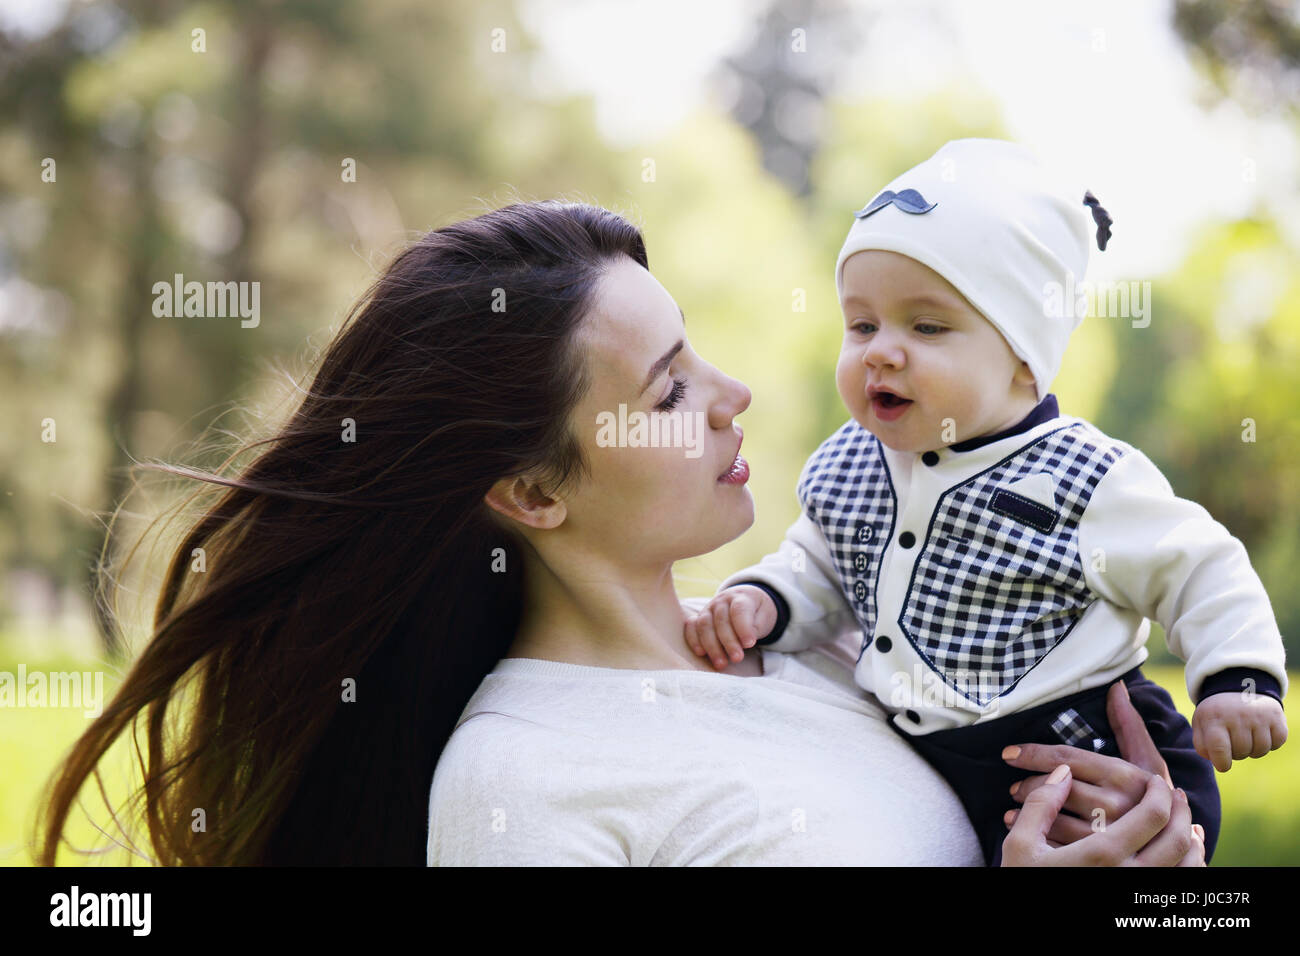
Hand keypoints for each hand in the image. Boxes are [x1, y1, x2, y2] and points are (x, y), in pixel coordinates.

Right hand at [684, 586, 777, 669]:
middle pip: (721, 620)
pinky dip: (693, 639)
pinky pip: (691, 626)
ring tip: (721, 663)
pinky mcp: (698, 618)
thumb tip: (745, 643)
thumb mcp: (763, 617)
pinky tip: (700, 653)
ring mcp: (708, 608)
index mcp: (741, 597)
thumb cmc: (756, 613)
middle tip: (737, 658)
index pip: (739, 610)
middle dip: (729, 642)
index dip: (743, 628)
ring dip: (711, 646)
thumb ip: (755, 627)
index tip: (749, 644)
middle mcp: (722, 601)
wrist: (744, 601)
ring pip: (704, 625)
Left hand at [999, 681, 1203, 865]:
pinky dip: (1037, 831)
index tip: (1008, 753)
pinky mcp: (1100, 854)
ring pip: (1054, 815)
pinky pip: (1059, 840)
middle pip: (1057, 786)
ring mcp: (1109, 832)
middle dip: (1028, 784)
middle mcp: (1119, 803)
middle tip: (1013, 787)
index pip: (1067, 758)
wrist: (1176, 841)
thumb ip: (1129, 725)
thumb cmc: (1155, 796)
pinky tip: (1025, 826)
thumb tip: (1117, 687)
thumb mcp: (1149, 761)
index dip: (1032, 753)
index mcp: (1126, 775)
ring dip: (1027, 809)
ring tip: (1014, 806)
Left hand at [1192, 693, 1286, 771]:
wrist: (1239, 687)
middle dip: (1237, 753)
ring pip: (1260, 751)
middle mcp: (1237, 715)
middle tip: (1234, 740)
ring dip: (1253, 750)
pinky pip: (1276, 743)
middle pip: (1241, 753)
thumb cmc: (1218, 713)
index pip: (1218, 748)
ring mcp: (1258, 715)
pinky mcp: (1276, 716)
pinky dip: (1270, 743)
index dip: (1222, 763)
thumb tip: (1215, 762)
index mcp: (1214, 718)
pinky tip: (1261, 732)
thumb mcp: (1202, 723)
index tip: (1223, 765)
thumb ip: (1202, 745)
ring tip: (1246, 736)